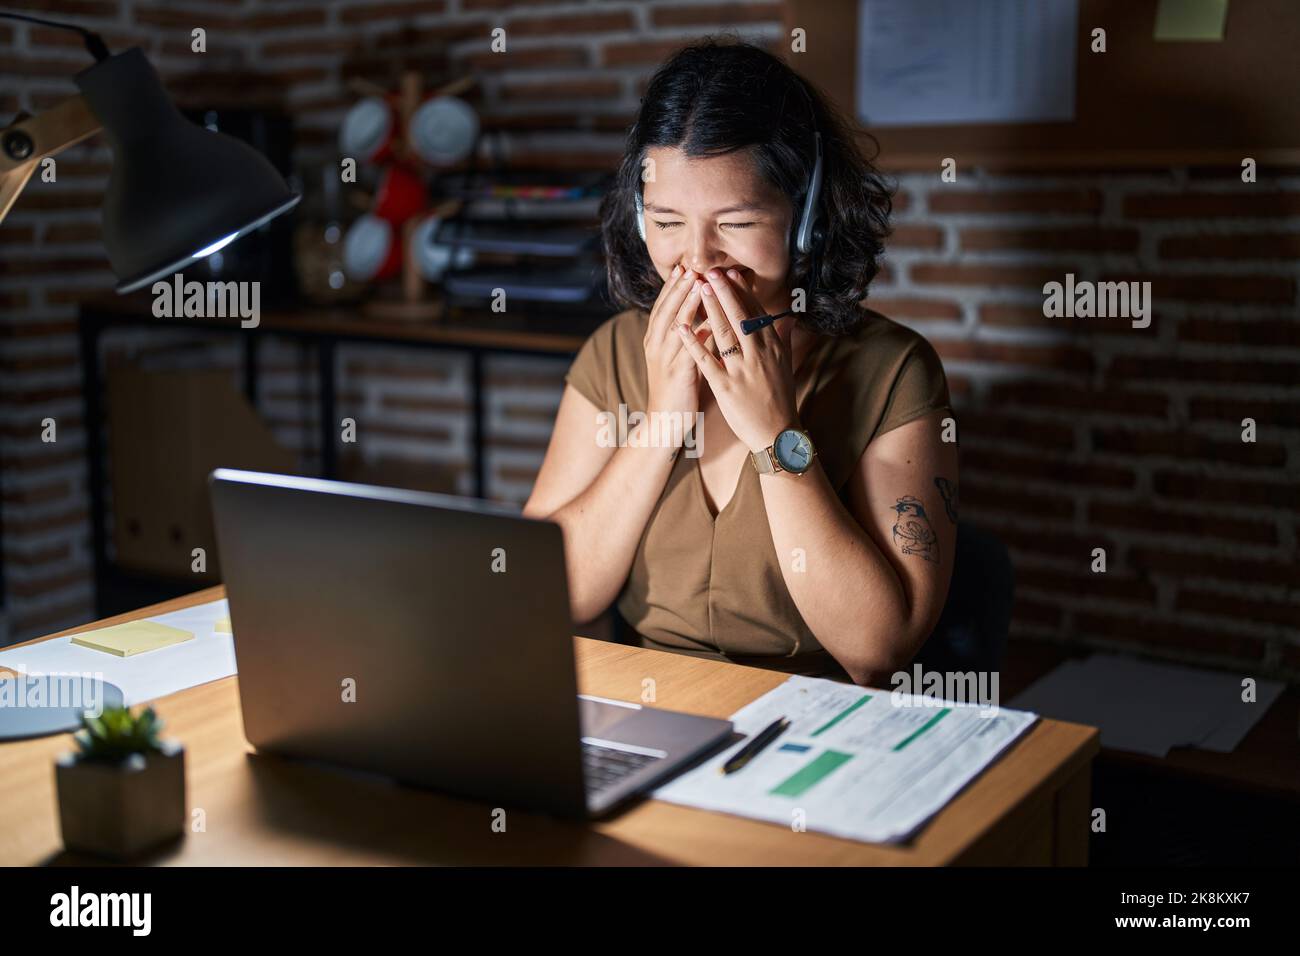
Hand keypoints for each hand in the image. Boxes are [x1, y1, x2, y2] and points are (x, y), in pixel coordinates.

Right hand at [644, 265, 713, 417]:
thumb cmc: (676, 389)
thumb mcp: (677, 357)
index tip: (683, 267)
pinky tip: (712, 321)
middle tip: (690, 267)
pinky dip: (700, 333)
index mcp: (655, 340)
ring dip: (687, 304)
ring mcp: (664, 359)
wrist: (665, 422)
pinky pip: (690, 348)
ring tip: (699, 284)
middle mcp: (656, 346)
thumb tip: (703, 315)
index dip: (672, 287)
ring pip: (676, 325)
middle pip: (666, 310)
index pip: (662, 306)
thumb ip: (687, 336)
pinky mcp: (677, 374)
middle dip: (679, 288)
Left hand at [674, 268, 799, 452]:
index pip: (756, 313)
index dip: (743, 292)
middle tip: (712, 270)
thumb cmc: (780, 398)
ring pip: (724, 333)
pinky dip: (694, 343)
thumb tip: (789, 317)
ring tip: (699, 288)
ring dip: (711, 308)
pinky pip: (707, 361)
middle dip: (725, 292)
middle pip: (740, 316)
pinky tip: (682, 327)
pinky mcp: (726, 387)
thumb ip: (785, 338)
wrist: (778, 433)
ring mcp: (742, 370)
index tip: (731, 273)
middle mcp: (759, 355)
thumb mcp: (786, 365)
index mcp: (773, 347)